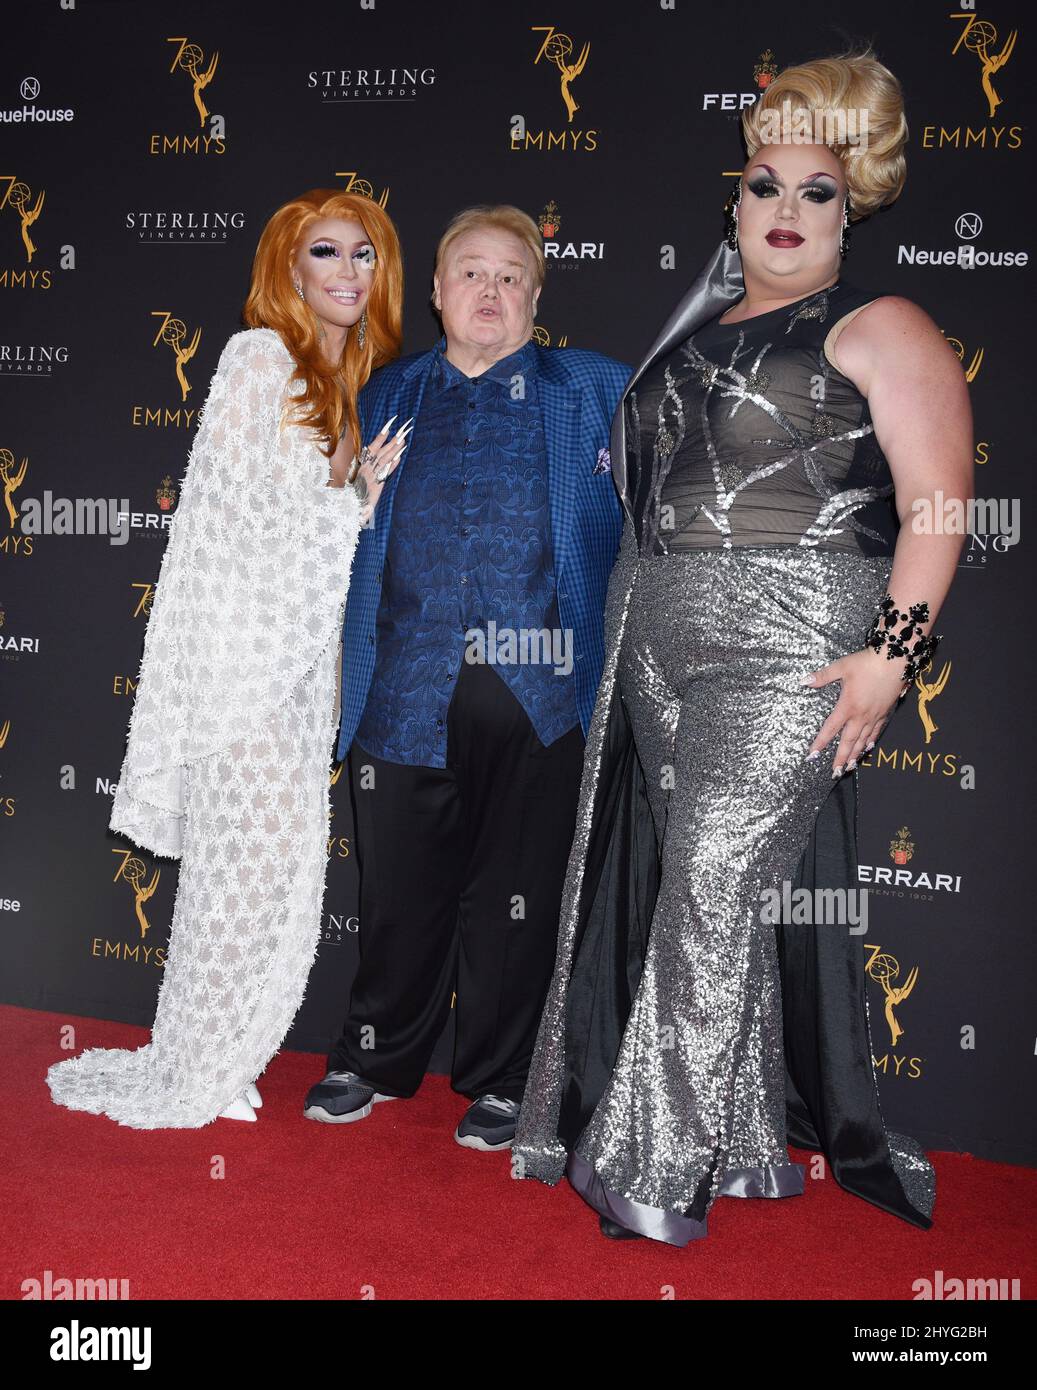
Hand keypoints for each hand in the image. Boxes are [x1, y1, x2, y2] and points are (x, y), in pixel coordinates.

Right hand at [351, 416, 413, 526]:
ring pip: (385, 459)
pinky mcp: (377, 485)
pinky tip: (399, 456)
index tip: (389, 426)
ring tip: (403, 439)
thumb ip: (362, 468)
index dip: (381, 437)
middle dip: (393, 440)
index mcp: (362, 465)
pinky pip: (386, 472)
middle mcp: (367, 468)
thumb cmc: (351, 493)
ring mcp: (372, 476)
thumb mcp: (354, 478)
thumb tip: (366, 458)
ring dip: (394, 449)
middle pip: (382, 451)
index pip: (372, 447)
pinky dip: (393, 464)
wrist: (348, 506)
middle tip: (403, 430)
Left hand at [802, 647, 910, 775]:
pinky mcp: (885, 712)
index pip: (830, 729)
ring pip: (863, 740)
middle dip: (841, 759)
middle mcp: (861, 715)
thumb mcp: (842, 667)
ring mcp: (875, 716)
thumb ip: (823, 676)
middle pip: (849, 742)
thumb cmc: (868, 662)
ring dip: (855, 755)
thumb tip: (805, 681)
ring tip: (849, 767)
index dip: (821, 743)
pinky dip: (871, 742)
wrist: (896, 660)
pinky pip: (877, 732)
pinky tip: (868, 748)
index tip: (812, 755)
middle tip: (835, 773)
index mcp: (848, 706)